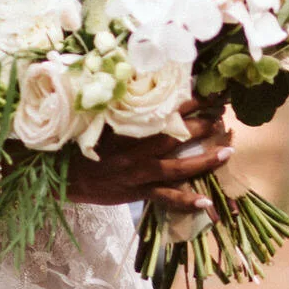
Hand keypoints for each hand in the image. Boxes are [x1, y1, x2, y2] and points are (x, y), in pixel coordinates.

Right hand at [66, 97, 232, 214]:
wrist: (61, 175)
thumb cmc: (78, 143)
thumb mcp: (98, 119)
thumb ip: (121, 108)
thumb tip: (143, 86)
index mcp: (127, 128)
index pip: (163, 111)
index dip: (188, 102)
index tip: (208, 93)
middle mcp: (136, 150)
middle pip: (176, 137)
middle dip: (202, 125)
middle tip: (223, 115)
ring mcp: (139, 174)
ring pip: (177, 167)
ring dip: (204, 160)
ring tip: (228, 152)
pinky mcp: (137, 192)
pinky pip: (165, 198)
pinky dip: (186, 201)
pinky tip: (206, 201)